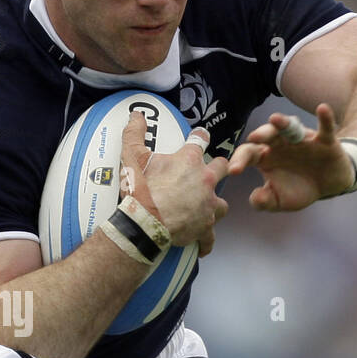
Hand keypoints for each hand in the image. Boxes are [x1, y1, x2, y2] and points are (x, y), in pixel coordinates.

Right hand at [121, 113, 229, 254]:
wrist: (145, 223)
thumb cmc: (142, 190)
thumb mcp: (134, 158)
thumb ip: (134, 134)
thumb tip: (135, 114)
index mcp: (190, 161)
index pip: (201, 140)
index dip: (200, 138)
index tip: (200, 138)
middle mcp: (205, 181)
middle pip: (223, 168)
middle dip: (218, 170)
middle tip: (208, 175)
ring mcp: (208, 205)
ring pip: (222, 204)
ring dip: (215, 206)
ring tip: (204, 209)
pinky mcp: (205, 228)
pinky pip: (209, 237)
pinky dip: (205, 240)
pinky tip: (200, 243)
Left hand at [227, 103, 352, 210]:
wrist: (328, 186)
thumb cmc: (298, 189)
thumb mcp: (279, 200)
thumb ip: (264, 201)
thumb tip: (255, 198)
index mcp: (265, 157)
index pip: (248, 154)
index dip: (239, 160)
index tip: (233, 171)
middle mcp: (281, 145)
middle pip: (267, 135)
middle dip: (261, 134)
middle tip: (253, 138)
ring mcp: (302, 140)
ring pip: (291, 127)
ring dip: (283, 123)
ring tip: (275, 119)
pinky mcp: (325, 141)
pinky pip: (324, 127)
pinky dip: (325, 118)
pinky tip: (322, 108)